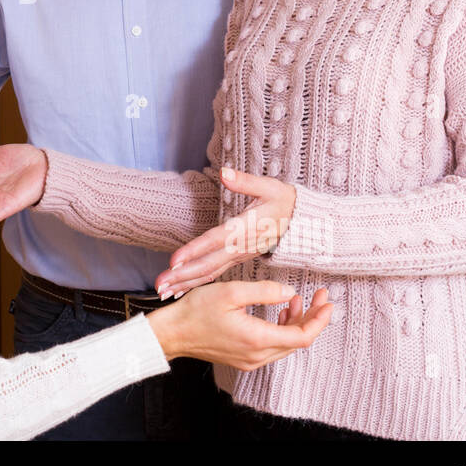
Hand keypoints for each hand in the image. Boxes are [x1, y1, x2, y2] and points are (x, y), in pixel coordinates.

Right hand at [147, 281, 332, 368]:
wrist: (172, 333)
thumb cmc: (196, 311)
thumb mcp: (230, 292)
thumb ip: (264, 291)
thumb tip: (289, 291)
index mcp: (257, 339)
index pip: (302, 336)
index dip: (320, 320)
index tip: (328, 302)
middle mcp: (257, 355)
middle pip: (297, 341)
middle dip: (312, 318)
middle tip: (319, 296)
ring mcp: (250, 360)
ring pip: (286, 344)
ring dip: (296, 323)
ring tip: (297, 299)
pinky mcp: (243, 358)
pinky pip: (272, 347)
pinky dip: (281, 329)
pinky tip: (279, 312)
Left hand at [155, 167, 296, 298]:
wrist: (305, 224)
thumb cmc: (285, 202)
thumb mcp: (270, 187)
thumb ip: (245, 182)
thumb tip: (225, 172)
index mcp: (244, 228)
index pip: (216, 240)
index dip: (195, 250)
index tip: (174, 261)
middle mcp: (240, 246)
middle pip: (208, 263)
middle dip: (183, 275)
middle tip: (160, 286)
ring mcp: (239, 255)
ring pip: (210, 272)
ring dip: (185, 283)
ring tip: (163, 292)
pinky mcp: (238, 258)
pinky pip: (215, 273)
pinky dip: (197, 282)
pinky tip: (181, 289)